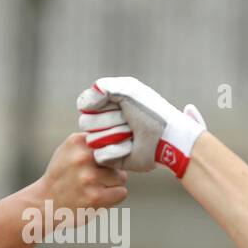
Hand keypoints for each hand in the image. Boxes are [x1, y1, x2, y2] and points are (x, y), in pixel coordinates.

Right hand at [32, 133, 128, 234]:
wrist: (43, 204)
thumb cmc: (61, 176)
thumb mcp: (68, 150)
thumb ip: (90, 142)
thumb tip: (122, 138)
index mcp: (77, 141)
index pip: (111, 142)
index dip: (108, 153)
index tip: (99, 161)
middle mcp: (82, 157)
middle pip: (118, 160)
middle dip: (110, 170)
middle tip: (92, 178)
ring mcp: (88, 177)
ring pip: (121, 177)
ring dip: (112, 185)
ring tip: (93, 188)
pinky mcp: (95, 197)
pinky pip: (121, 193)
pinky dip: (113, 198)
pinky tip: (96, 198)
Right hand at [77, 76, 206, 177]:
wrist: (166, 136)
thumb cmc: (150, 112)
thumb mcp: (127, 90)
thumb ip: (101, 88)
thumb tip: (81, 105)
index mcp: (108, 105)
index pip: (86, 106)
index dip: (101, 105)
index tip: (120, 105)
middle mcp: (105, 123)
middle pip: (86, 122)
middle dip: (110, 120)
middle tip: (130, 121)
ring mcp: (107, 141)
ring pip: (92, 139)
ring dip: (115, 134)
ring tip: (133, 135)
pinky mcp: (111, 159)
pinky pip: (100, 155)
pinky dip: (116, 150)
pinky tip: (131, 148)